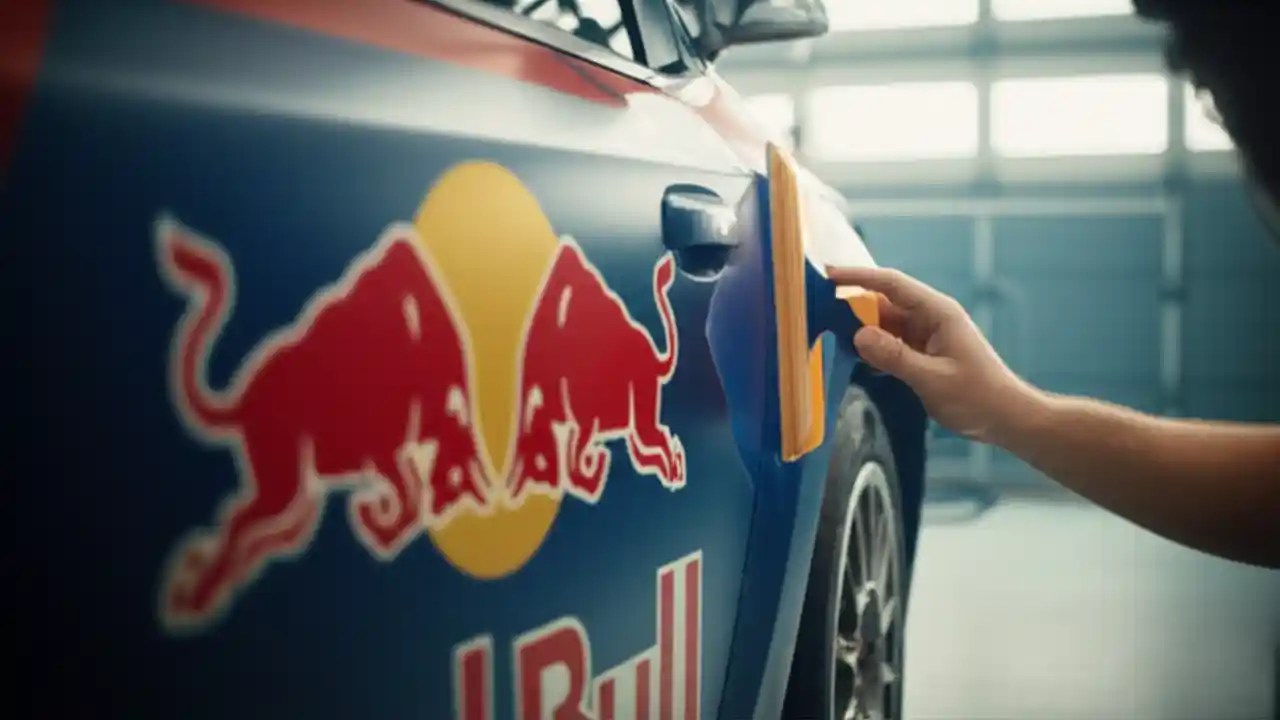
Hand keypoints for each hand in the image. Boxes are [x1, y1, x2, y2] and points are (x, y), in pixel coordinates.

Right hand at [826, 266, 1041, 444]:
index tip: (828, 275)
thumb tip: (859, 335)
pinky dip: (871, 346)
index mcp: (937, 312)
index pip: (891, 284)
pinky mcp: (921, 352)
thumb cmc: (978, 397)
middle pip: (883, 301)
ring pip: (883, 323)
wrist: (1006, 417)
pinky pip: (889, 342)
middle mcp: (929, 317)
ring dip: (859, 327)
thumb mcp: (933, 379)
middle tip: (817, 307)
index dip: (858, 277)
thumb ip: (895, 357)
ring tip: (826, 330)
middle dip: (852, 302)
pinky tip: (852, 354)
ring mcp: (925, 335)